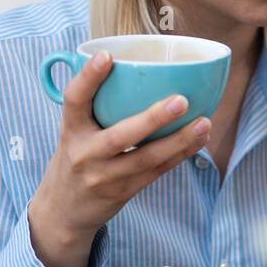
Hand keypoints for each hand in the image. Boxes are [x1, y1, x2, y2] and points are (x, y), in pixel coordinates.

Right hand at [28, 50, 210, 266]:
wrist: (62, 211)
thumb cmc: (77, 158)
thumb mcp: (74, 132)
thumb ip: (96, 108)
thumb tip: (136, 69)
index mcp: (71, 130)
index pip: (74, 100)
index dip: (88, 78)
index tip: (107, 56)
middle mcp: (84, 153)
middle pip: (120, 136)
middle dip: (152, 119)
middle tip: (182, 100)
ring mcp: (104, 176)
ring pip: (146, 158)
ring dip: (179, 140)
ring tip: (204, 122)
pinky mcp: (122, 192)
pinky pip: (156, 171)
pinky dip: (180, 155)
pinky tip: (200, 139)